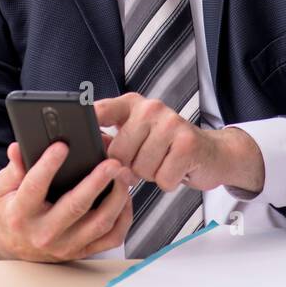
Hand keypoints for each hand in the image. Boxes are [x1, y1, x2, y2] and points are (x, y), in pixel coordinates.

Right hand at [0, 139, 133, 261]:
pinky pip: (111, 237)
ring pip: (99, 224)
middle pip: (75, 207)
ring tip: (122, 174)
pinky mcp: (83, 250)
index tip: (62, 146)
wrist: (15, 246)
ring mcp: (67, 245)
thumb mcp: (4, 188)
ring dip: (116, 198)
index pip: (34, 187)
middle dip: (97, 182)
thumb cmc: (12, 212)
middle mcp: (45, 233)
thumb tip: (18, 148)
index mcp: (21, 215)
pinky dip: (123, 217)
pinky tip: (124, 197)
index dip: (48, 166)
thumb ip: (13, 168)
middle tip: (111, 162)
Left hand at [94, 94, 264, 194]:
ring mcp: (170, 123)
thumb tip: (87, 156)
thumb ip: (112, 141)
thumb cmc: (167, 148)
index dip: (86, 125)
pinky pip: (162, 178)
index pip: (100, 111)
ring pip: (140, 169)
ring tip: (163, 162)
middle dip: (129, 167)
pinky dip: (168, 182)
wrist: (213, 153)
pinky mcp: (188, 143)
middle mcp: (150, 108)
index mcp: (131, 104)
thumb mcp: (137, 137)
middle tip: (147, 159)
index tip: (72, 132)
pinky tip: (177, 169)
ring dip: (151, 175)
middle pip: (118, 152)